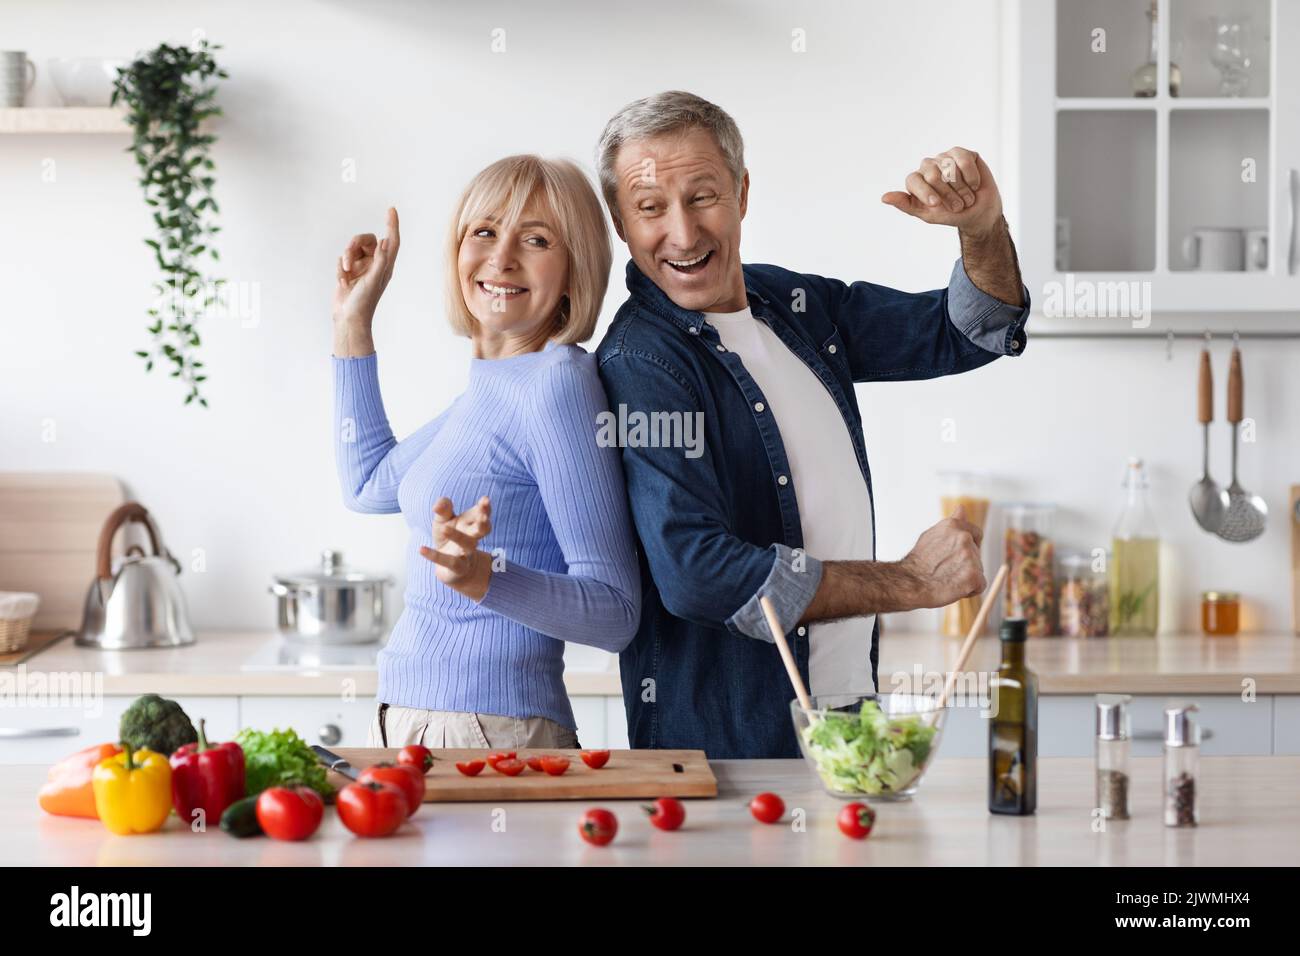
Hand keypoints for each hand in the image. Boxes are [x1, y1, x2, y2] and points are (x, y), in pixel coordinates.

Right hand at [332, 206, 400, 328]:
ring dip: (345, 259)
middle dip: (353, 246)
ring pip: (351, 248)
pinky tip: (343, 282)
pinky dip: (340, 269)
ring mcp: (361, 268)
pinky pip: (342, 259)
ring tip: (345, 274)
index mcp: (385, 266)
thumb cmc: (364, 302)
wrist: (348, 317)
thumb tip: (385, 242)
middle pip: (365, 240)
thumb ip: (380, 260)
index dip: (392, 224)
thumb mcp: (374, 280)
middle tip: (348, 260)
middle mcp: (375, 264)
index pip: (391, 240)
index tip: (391, 209)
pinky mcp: (349, 271)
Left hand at [419, 495, 492, 601]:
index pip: (481, 514)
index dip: (484, 508)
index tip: (485, 499)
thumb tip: (438, 505)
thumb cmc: (449, 539)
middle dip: (483, 522)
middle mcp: (472, 538)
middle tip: (483, 515)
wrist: (454, 570)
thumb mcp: (443, 522)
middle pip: (482, 529)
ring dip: (457, 536)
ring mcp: (466, 553)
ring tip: (445, 529)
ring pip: (467, 544)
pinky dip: (435, 556)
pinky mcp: (457, 568)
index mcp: (471, 524)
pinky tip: (421, 549)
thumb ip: (443, 509)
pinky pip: (449, 562)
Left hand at [881, 148, 1002, 237]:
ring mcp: (945, 158)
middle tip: (957, 206)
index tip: (936, 204)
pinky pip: (965, 160)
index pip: (913, 180)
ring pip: (950, 169)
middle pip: (933, 175)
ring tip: (966, 197)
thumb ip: (905, 204)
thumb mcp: (926, 214)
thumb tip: (884, 198)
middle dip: (948, 195)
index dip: (926, 193)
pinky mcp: (963, 154)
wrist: (978, 213)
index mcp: (916, 180)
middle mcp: (928, 166)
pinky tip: (974, 184)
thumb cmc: (950, 214)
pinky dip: (971, 176)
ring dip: (961, 189)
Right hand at [898, 504, 985, 608]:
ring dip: (967, 577)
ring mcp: (970, 557)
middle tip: (945, 570)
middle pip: (977, 555)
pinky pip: (980, 585)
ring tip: (947, 579)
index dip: (968, 547)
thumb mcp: (932, 535)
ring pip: (979, 570)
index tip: (955, 556)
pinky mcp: (973, 576)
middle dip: (966, 564)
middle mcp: (964, 538)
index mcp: (954, 526)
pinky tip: (953, 588)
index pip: (976, 534)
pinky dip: (970, 591)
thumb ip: (952, 523)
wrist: (909, 583)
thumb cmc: (918, 562)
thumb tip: (962, 508)